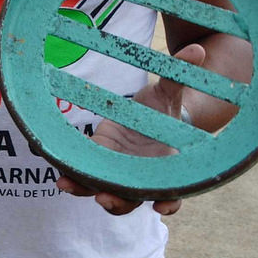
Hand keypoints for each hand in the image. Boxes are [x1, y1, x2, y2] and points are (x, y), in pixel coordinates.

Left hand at [54, 42, 204, 216]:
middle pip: (132, 199)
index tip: (163, 207)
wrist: (149, 114)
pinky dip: (75, 178)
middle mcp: (143, 176)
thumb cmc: (165, 108)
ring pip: (105, 191)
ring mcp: (119, 172)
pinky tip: (61, 176)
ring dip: (87, 190)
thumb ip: (179, 75)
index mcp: (168, 166)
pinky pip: (87, 176)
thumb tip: (197, 50)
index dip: (170, 202)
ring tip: (67, 185)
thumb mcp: (171, 91)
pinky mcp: (99, 163)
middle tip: (106, 200)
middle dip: (119, 202)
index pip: (173, 192)